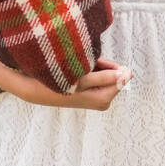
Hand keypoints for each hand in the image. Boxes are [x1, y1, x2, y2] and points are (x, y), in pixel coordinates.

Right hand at [17, 58, 131, 110]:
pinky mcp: (91, 94)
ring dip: (94, 67)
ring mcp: (97, 98)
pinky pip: (98, 76)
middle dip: (101, 66)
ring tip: (76, 70)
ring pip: (105, 73)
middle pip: (114, 74)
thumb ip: (106, 77)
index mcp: (104, 99)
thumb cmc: (59, 83)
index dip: (108, 65)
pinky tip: (76, 73)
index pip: (122, 75)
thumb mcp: (82, 79)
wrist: (36, 90)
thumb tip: (128, 74)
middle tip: (82, 66)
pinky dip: (90, 70)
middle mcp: (103, 101)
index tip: (92, 64)